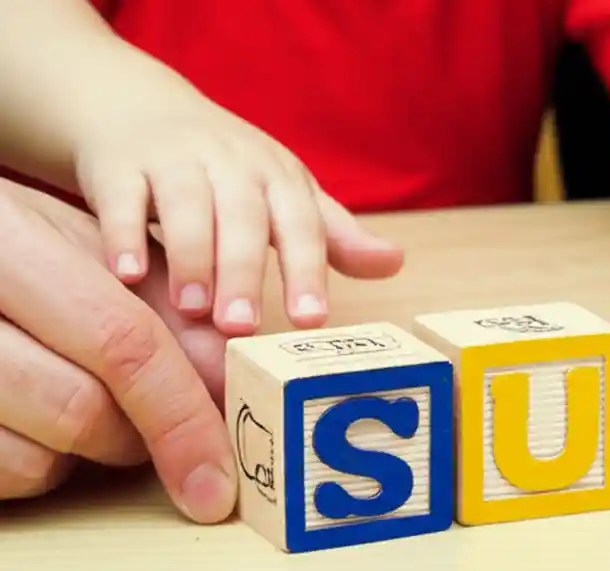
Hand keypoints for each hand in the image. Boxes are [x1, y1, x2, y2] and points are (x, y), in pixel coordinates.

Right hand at [0, 178, 233, 520]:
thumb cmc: (25, 247)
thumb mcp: (95, 251)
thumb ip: (169, 310)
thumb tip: (234, 386)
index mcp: (11, 245)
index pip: (122, 344)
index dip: (184, 413)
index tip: (222, 475)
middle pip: (82, 410)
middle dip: (143, 433)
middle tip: (160, 419)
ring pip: (38, 458)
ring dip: (88, 450)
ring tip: (85, 395)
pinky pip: (4, 475)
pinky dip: (38, 462)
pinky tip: (36, 416)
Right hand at [74, 100, 403, 336]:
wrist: (141, 108)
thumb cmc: (229, 171)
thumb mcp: (285, 196)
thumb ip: (333, 237)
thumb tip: (395, 264)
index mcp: (279, 178)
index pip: (301, 225)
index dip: (307, 271)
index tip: (311, 320)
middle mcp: (231, 164)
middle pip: (244, 218)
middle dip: (245, 272)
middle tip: (242, 327)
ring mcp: (174, 159)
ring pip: (186, 205)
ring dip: (192, 256)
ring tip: (192, 310)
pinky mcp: (119, 163)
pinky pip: (121, 197)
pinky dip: (122, 234)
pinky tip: (128, 275)